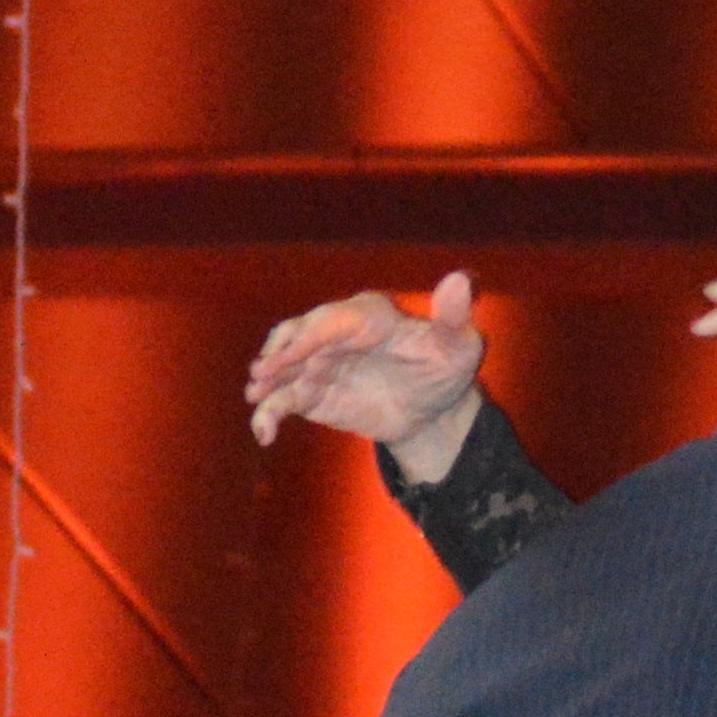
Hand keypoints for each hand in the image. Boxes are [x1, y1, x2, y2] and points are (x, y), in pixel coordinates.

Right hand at [249, 272, 485, 481]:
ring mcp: (320, 363)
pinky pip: (283, 400)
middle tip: (263, 374)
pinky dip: (269, 415)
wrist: (430, 409)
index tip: (292, 354)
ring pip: (284, 367)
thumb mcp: (459, 346)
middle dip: (280, 354)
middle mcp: (337, 334)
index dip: (312, 335)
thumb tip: (460, 281)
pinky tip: (265, 434)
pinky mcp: (311, 392)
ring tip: (256, 398)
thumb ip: (453, 317)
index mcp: (370, 316)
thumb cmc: (445, 368)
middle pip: (299, 336)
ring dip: (267, 381)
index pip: (335, 320)